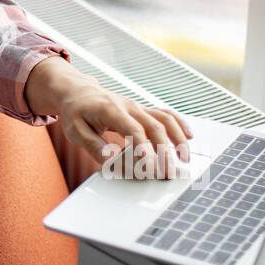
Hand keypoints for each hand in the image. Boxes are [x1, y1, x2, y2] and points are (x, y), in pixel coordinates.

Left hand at [26, 56, 192, 178]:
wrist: (77, 91)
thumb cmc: (75, 112)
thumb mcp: (75, 130)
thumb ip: (93, 145)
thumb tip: (111, 159)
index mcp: (111, 110)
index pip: (134, 131)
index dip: (144, 150)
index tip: (149, 168)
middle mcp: (129, 107)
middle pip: (154, 127)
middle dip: (164, 151)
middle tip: (167, 173)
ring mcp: (137, 107)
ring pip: (164, 118)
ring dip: (177, 138)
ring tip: (184, 158)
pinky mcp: (142, 110)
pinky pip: (165, 114)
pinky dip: (179, 124)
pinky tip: (189, 137)